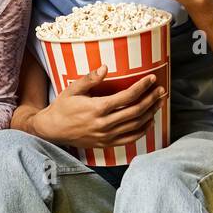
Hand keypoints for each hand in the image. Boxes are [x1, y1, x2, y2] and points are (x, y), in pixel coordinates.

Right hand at [35, 64, 166, 148]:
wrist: (52, 130)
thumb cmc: (62, 107)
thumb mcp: (72, 89)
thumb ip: (90, 79)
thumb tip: (105, 67)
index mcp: (97, 108)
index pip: (126, 97)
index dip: (142, 87)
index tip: (151, 79)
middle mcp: (104, 123)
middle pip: (135, 111)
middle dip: (151, 99)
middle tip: (161, 90)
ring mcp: (106, 136)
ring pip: (136, 125)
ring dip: (150, 113)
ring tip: (158, 102)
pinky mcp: (106, 144)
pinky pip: (130, 139)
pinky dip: (143, 130)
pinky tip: (149, 121)